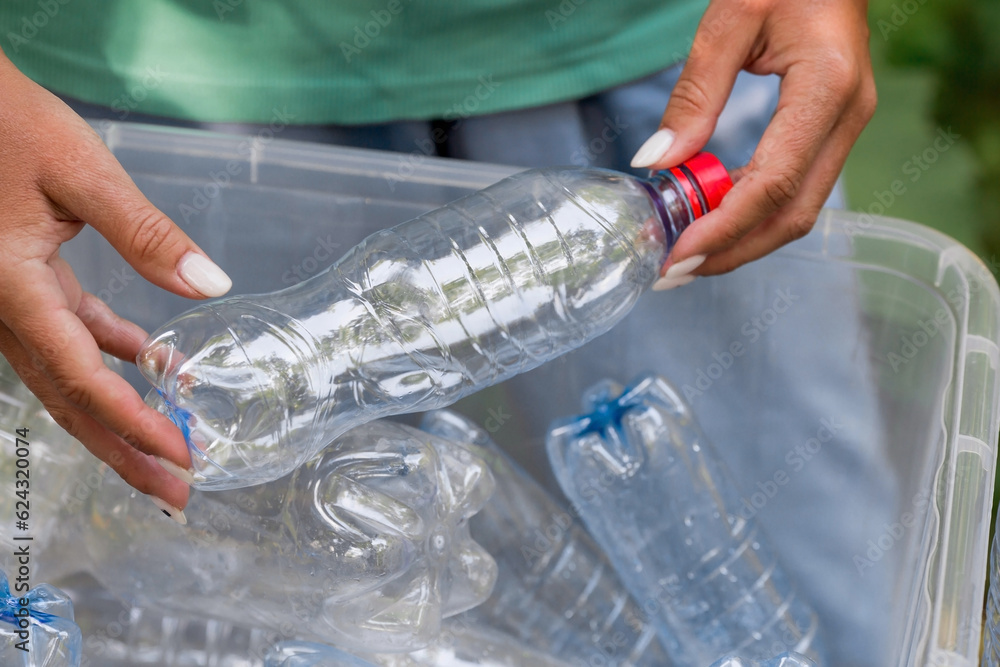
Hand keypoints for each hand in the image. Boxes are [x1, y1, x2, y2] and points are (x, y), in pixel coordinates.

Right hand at [0, 48, 232, 516]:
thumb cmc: (3, 121)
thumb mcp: (81, 170)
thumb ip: (144, 231)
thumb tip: (210, 284)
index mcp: (12, 289)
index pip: (80, 377)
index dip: (131, 423)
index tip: (180, 456)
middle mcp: (4, 309)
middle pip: (70, 401)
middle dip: (125, 452)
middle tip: (176, 495)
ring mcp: (10, 301)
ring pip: (66, 378)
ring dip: (118, 417)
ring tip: (169, 451)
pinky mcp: (21, 282)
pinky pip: (66, 338)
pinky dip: (110, 357)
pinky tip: (152, 365)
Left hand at [631, 0, 876, 279]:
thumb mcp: (731, 18)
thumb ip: (695, 93)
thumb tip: (658, 161)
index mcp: (828, 89)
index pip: (774, 184)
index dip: (723, 229)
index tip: (676, 255)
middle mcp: (848, 116)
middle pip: (791, 215)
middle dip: (731, 252)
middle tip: (673, 273)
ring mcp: (845, 125)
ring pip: (796, 209)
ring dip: (740, 239)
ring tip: (684, 254)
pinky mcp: (831, 128)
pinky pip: (793, 186)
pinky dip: (750, 211)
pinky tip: (710, 217)